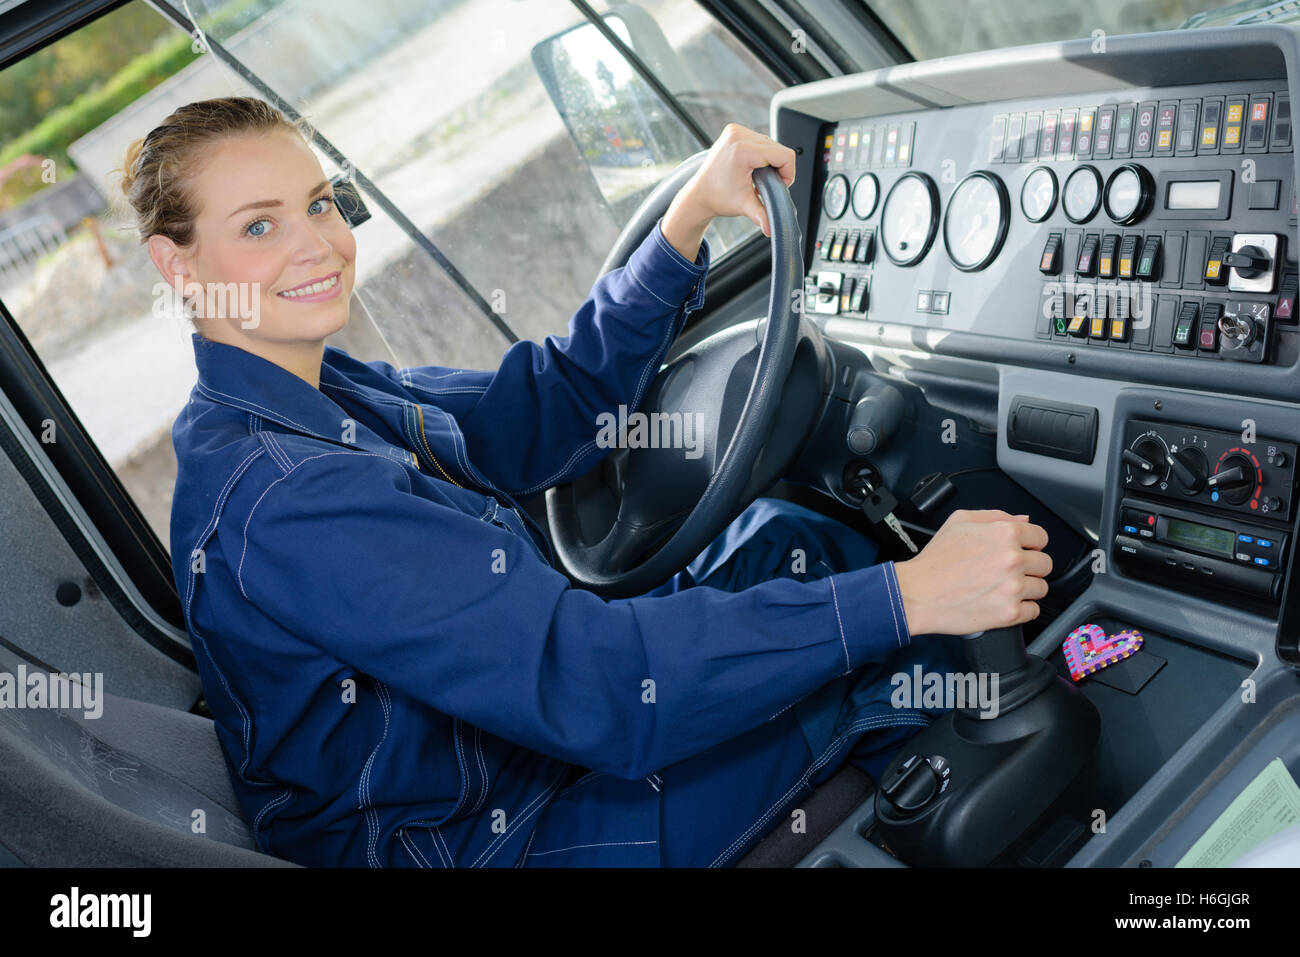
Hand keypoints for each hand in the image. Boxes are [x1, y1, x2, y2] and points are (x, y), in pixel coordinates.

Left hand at [660, 123, 797, 260]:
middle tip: (766, 184)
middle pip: (778, 148)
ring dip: (771, 160)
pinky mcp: (734, 130)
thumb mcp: (744, 206)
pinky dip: (762, 154)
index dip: (787, 173)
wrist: (699, 194)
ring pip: (771, 143)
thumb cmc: (717, 198)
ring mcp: (735, 131)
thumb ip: (762, 214)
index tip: (779, 186)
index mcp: (742, 150)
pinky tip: (753, 167)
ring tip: (758, 177)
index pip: (784, 155)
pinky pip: (760, 140)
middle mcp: (738, 136)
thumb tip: (772, 229)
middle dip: (778, 168)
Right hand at [892, 510, 1052, 635]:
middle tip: (1009, 571)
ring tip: (1003, 587)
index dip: (1031, 544)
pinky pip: (1033, 611)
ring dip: (1027, 589)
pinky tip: (1003, 602)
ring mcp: (1013, 588)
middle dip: (1030, 567)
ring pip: (1041, 588)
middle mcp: (1012, 560)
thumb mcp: (959, 522)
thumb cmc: (934, 561)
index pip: (1041, 537)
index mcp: (1004, 534)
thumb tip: (1023, 520)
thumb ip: (995, 516)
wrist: (916, 594)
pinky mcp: (1009, 613)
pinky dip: (1022, 609)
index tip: (1023, 550)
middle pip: (1045, 564)